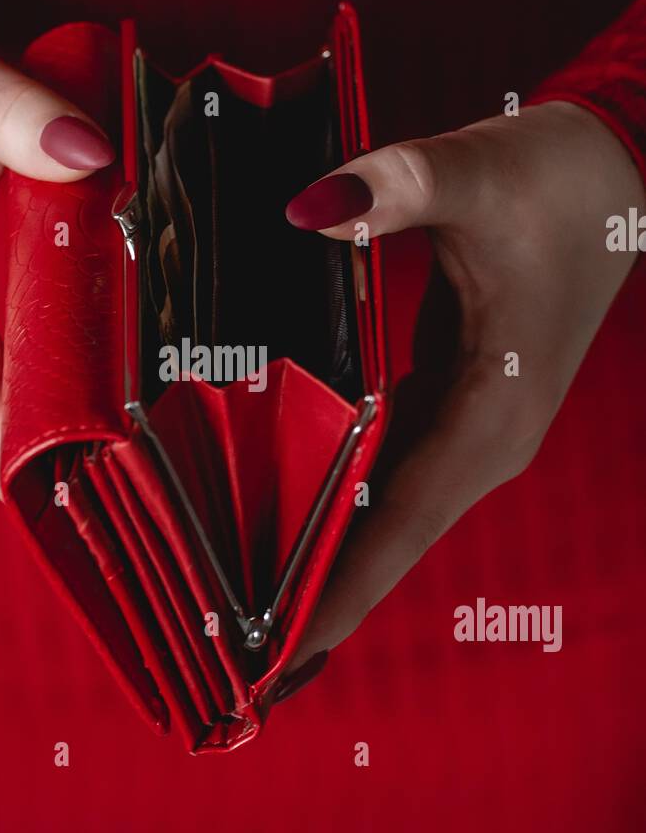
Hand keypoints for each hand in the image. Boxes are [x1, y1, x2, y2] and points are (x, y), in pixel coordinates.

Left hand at [283, 100, 641, 673]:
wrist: (615, 166)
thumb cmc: (557, 180)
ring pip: (382, 513)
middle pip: (382, 541)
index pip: (395, 531)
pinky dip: (335, 500)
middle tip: (225, 657)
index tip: (271, 665)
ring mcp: (469, 427)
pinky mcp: (454, 401)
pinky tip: (282, 517)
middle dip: (309, 599)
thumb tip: (309, 208)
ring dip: (318, 556)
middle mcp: (482, 442)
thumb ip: (395, 188)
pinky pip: (383, 471)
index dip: (332, 599)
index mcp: (492, 417)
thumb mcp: (477, 175)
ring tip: (238, 609)